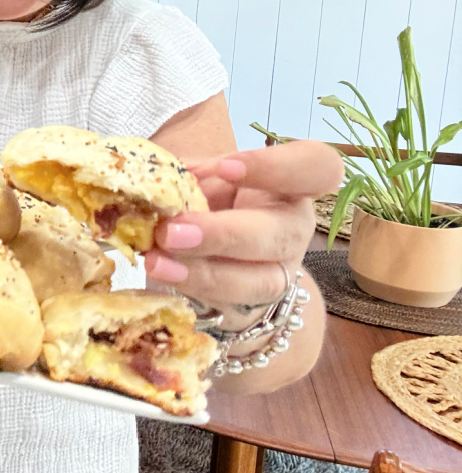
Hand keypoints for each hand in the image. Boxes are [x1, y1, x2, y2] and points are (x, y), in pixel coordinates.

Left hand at [144, 141, 342, 315]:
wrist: (218, 255)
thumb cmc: (215, 201)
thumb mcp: (206, 178)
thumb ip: (191, 173)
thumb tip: (161, 177)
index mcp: (291, 185)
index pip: (315, 167)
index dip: (275, 167)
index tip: (226, 167)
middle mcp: (293, 228)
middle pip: (278, 235)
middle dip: (223, 234)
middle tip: (172, 231)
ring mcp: (279, 272)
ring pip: (256, 281)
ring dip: (203, 274)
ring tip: (157, 262)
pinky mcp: (253, 305)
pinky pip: (227, 303)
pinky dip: (189, 289)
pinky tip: (161, 277)